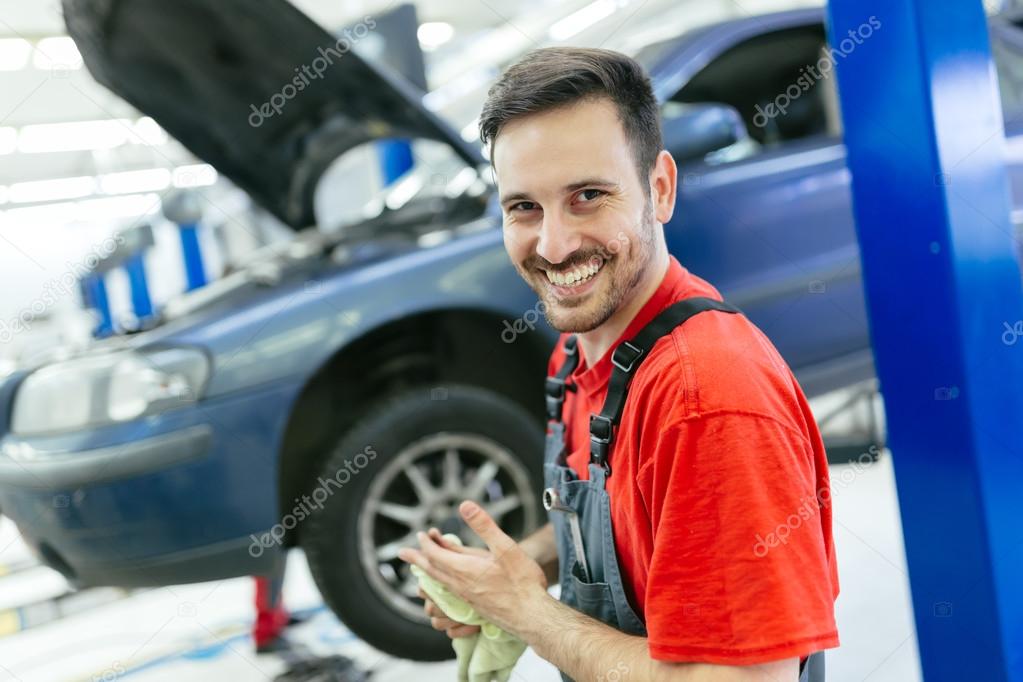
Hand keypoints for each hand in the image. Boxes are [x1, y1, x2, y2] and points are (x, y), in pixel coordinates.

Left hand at [400, 501, 548, 637]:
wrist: (532, 617)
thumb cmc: (522, 583)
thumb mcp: (505, 547)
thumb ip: (484, 526)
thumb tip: (465, 505)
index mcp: (465, 570)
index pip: (435, 555)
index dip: (426, 543)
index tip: (421, 534)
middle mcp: (461, 586)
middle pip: (431, 570)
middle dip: (417, 559)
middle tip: (403, 553)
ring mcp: (466, 599)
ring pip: (439, 583)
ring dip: (427, 571)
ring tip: (421, 567)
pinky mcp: (473, 608)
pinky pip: (448, 593)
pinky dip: (440, 584)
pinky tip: (446, 585)